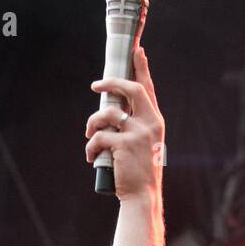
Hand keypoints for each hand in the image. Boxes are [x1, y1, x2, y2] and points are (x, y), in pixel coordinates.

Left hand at [85, 45, 164, 200]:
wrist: (142, 195)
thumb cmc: (139, 172)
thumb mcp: (143, 145)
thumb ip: (134, 126)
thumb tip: (111, 113)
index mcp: (155, 121)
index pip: (148, 88)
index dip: (142, 68)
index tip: (136, 51)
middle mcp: (150, 123)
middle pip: (131, 89)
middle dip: (111, 82)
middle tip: (95, 85)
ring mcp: (138, 133)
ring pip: (108, 113)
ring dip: (93, 123)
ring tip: (89, 135)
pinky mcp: (124, 145)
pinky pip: (100, 137)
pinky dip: (91, 146)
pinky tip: (91, 157)